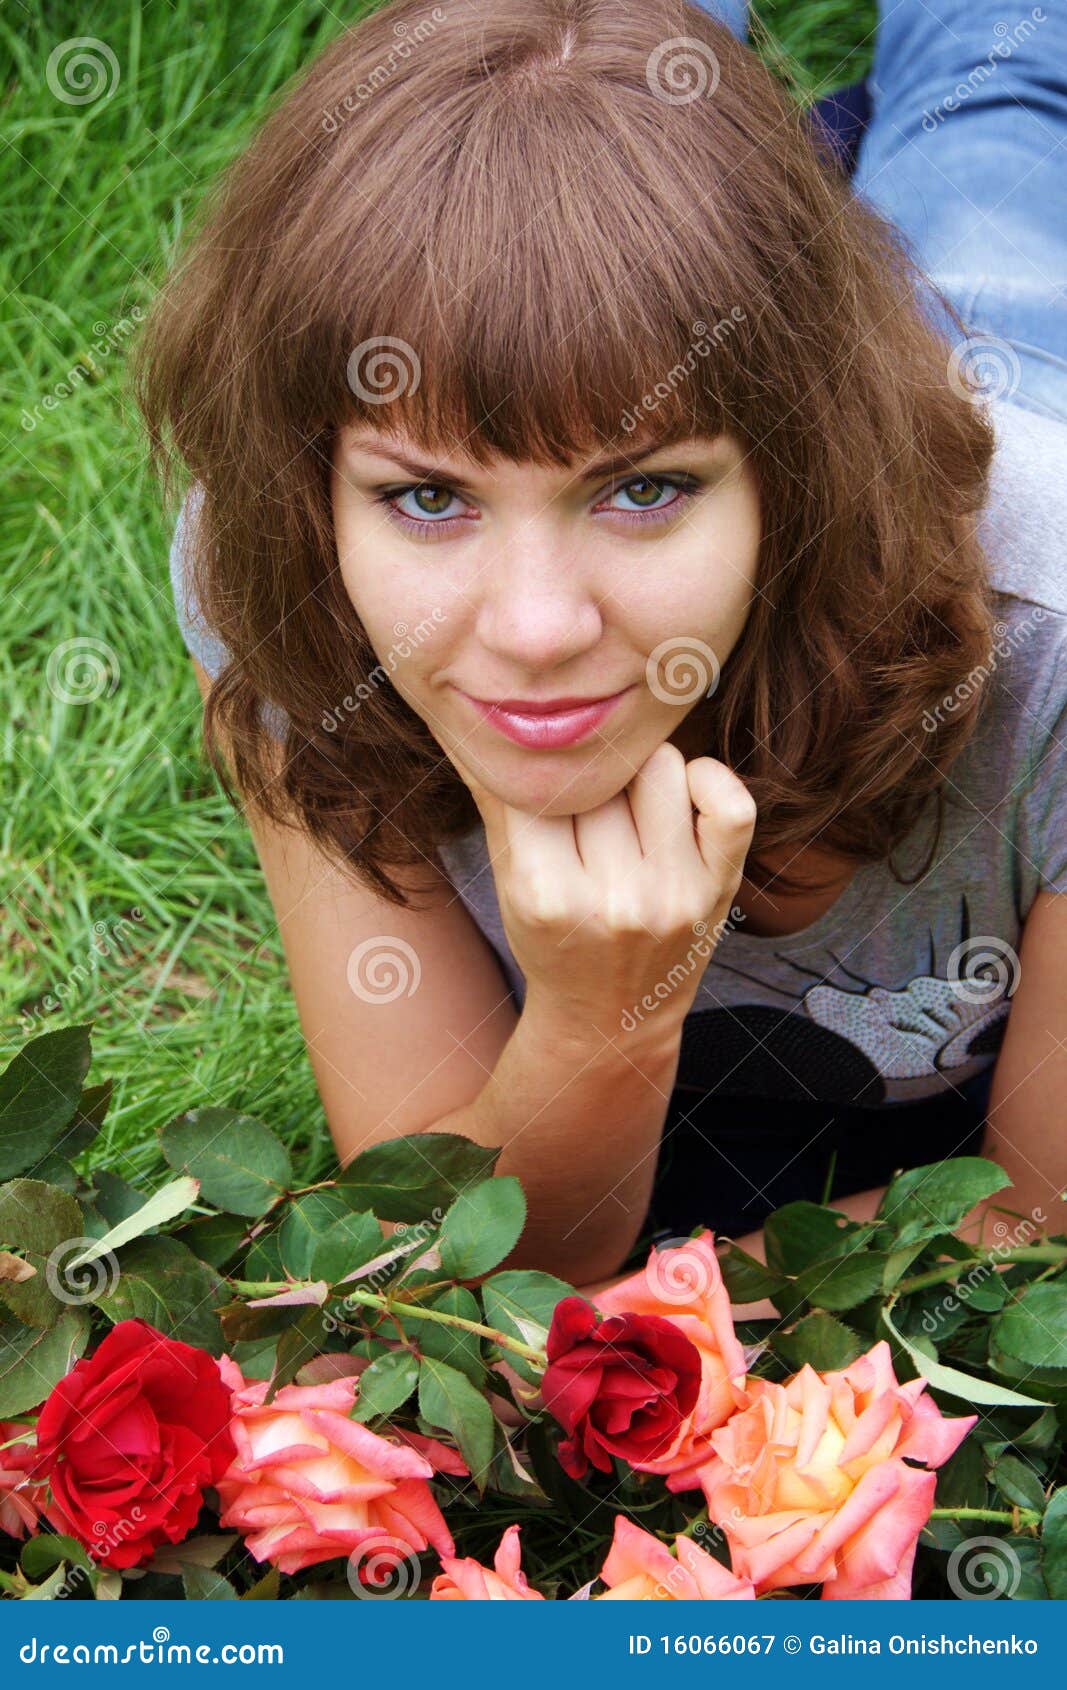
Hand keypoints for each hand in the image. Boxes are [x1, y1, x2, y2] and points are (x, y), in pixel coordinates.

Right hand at [449, 742, 756, 1038]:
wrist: (612, 1017)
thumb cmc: (552, 938)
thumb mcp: (508, 880)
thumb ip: (494, 800)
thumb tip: (467, 723)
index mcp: (544, 894)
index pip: (539, 784)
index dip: (540, 772)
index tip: (542, 779)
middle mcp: (613, 898)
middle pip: (602, 772)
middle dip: (589, 776)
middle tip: (587, 802)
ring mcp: (672, 894)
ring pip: (661, 767)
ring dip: (641, 771)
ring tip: (627, 800)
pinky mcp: (717, 889)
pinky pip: (731, 805)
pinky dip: (710, 779)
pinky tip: (682, 791)